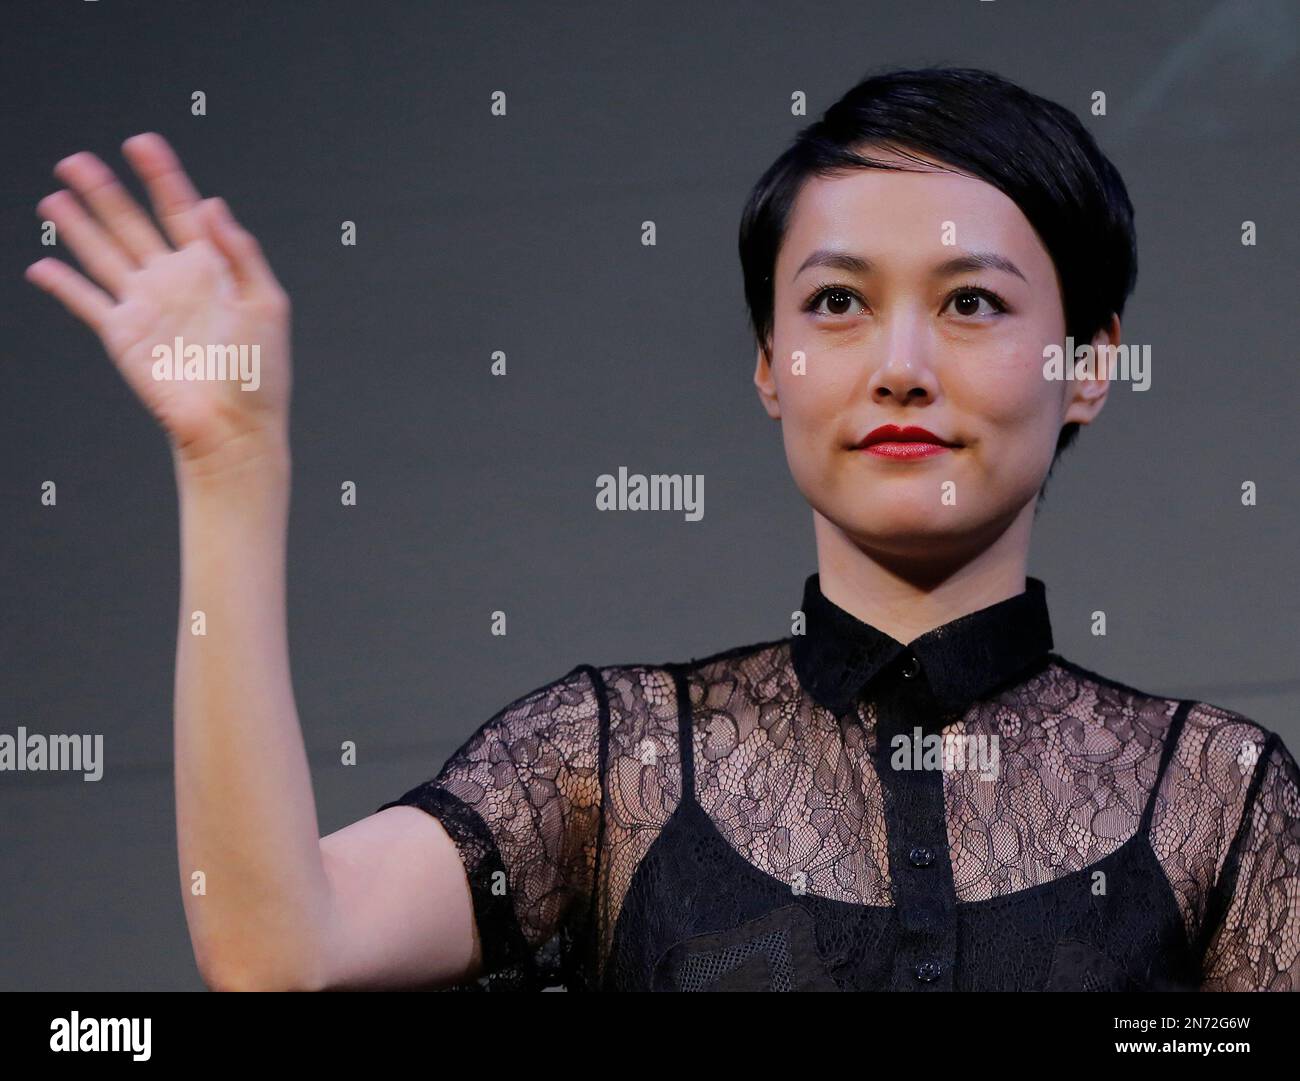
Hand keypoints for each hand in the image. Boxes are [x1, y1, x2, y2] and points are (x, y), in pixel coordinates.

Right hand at [26, 133, 291, 472]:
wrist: (234, 425)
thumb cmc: (260, 373)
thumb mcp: (264, 304)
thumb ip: (239, 252)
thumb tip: (212, 204)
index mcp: (212, 269)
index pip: (181, 210)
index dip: (162, 175)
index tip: (142, 143)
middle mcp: (174, 281)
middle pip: (131, 223)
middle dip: (105, 191)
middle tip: (75, 160)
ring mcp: (146, 306)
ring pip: (103, 253)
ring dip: (78, 225)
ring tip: (56, 195)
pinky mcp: (123, 336)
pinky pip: (86, 302)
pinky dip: (63, 284)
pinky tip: (42, 264)